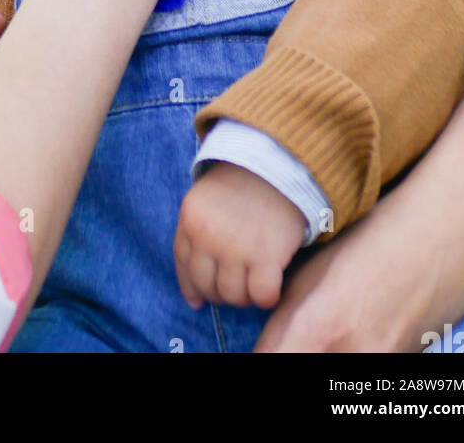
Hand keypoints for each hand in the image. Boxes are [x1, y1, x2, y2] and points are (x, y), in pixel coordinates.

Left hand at [174, 163, 305, 310]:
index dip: (191, 288)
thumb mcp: (207, 200)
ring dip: (245, 296)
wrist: (278, 163)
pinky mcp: (266, 257)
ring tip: (255, 280)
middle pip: (208, 287)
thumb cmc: (244, 183)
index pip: (184, 267)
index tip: (198, 300)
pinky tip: (273, 282)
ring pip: (234, 297)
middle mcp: (208, 236)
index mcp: (190, 220)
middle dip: (221, 293)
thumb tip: (193, 296)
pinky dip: (268, 296)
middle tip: (236, 285)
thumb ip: (197, 235)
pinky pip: (262, 296)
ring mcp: (236, 248)